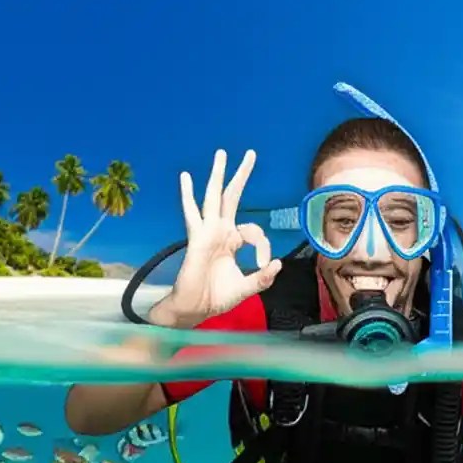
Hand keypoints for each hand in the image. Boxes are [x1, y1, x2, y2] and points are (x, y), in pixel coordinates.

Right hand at [155, 149, 282, 324]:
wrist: (195, 308)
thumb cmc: (217, 297)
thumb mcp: (247, 287)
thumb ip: (263, 278)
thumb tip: (277, 264)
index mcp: (233, 241)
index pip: (256, 232)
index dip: (264, 247)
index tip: (264, 265)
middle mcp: (220, 232)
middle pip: (232, 196)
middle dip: (241, 175)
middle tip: (251, 153)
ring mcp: (208, 232)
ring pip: (214, 197)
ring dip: (218, 175)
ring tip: (222, 154)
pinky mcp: (197, 238)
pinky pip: (192, 213)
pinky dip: (188, 195)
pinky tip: (186, 177)